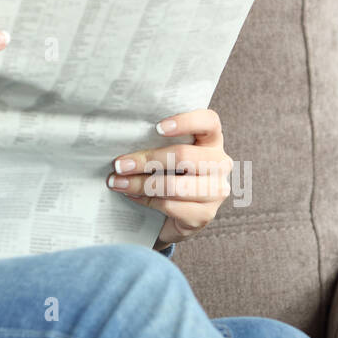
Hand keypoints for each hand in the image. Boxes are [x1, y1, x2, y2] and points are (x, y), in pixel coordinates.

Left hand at [105, 108, 232, 246]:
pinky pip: (171, 206)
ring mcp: (216, 191)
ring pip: (174, 186)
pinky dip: (146, 200)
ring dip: (140, 184)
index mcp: (212, 140)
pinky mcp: (205, 214)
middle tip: (119, 164)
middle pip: (184, 156)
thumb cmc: (169, 172)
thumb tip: (123, 141)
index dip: (185, 122)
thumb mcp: (167, 153)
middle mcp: (220, 164)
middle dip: (147, 160)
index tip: (157, 128)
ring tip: (117, 182)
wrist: (177, 214)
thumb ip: (157, 143)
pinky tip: (131, 196)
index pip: (209, 122)